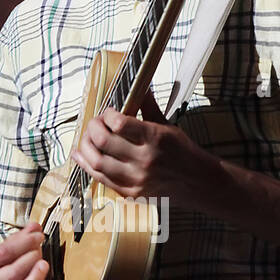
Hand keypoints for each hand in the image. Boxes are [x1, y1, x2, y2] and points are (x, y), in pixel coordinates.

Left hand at [69, 88, 202, 205]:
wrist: (198, 183)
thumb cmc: (183, 152)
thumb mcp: (168, 126)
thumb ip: (149, 107)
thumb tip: (140, 86)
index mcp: (155, 139)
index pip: (118, 124)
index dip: (107, 115)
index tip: (108, 113)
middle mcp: (144, 160)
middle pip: (103, 142)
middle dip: (92, 129)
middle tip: (95, 124)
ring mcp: (136, 179)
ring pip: (97, 162)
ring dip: (85, 147)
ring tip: (85, 139)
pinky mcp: (131, 193)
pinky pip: (101, 179)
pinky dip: (87, 165)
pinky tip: (80, 156)